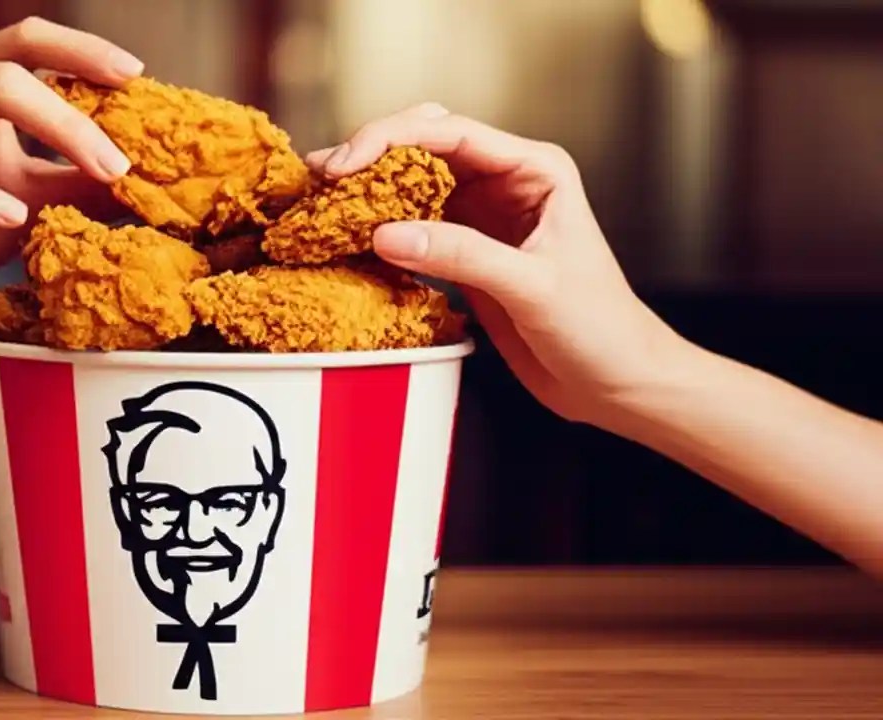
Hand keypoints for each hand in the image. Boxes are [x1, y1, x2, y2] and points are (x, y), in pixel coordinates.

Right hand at [0, 17, 141, 326]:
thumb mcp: (33, 197)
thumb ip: (81, 180)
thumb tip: (152, 178)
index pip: (27, 42)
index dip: (79, 51)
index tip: (134, 76)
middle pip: (6, 77)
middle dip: (71, 121)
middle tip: (121, 164)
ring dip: (32, 149)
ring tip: (86, 187)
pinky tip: (12, 217)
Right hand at [307, 105, 690, 426]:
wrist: (617, 381)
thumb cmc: (600, 328)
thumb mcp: (532, 287)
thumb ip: (462, 256)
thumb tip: (385, 234)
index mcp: (534, 170)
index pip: (450, 134)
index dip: (390, 140)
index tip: (346, 166)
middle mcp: (505, 183)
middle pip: (422, 149)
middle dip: (368, 157)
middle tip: (320, 180)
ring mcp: (482, 219)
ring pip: (411, 188)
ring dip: (366, 194)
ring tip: (318, 204)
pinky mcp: (466, 255)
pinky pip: (412, 230)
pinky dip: (377, 232)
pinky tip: (345, 239)